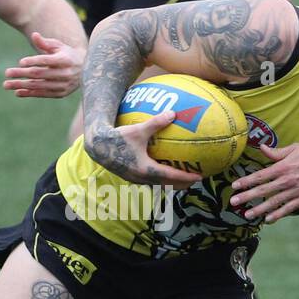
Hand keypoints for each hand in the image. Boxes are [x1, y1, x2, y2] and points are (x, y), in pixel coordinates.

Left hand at [3, 32, 81, 98]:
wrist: (86, 70)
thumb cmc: (66, 54)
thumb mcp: (58, 46)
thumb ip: (45, 42)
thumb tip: (34, 35)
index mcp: (65, 59)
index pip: (46, 60)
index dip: (34, 61)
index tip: (20, 62)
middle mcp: (65, 73)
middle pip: (39, 74)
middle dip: (21, 73)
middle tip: (6, 73)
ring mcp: (63, 85)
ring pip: (39, 85)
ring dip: (21, 85)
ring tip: (6, 84)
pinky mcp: (61, 93)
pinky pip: (42, 94)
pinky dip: (29, 93)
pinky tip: (17, 92)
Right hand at [84, 111, 202, 186]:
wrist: (98, 146)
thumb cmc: (118, 137)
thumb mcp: (138, 129)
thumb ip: (156, 122)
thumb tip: (173, 113)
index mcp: (146, 169)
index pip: (172, 176)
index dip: (187, 177)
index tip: (200, 176)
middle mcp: (142, 178)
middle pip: (167, 185)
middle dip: (182, 184)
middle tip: (195, 179)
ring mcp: (135, 179)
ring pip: (158, 185)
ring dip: (171, 184)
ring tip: (182, 179)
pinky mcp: (130, 176)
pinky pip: (150, 181)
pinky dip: (160, 179)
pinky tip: (162, 171)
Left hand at [228, 141, 298, 221]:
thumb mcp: (294, 148)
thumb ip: (276, 152)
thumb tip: (262, 148)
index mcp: (283, 167)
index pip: (260, 176)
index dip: (246, 181)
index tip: (235, 186)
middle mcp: (287, 181)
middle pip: (263, 191)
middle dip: (247, 197)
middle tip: (234, 202)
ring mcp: (295, 191)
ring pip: (273, 202)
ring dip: (259, 209)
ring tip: (247, 215)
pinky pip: (288, 209)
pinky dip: (278, 215)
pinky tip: (268, 219)